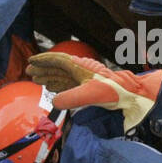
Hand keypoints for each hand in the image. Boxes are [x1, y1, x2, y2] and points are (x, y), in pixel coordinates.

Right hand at [27, 52, 161, 129]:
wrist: (132, 95)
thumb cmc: (114, 92)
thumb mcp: (90, 94)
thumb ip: (71, 98)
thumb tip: (54, 102)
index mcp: (80, 68)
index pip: (58, 60)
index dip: (43, 60)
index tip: (31, 60)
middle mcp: (82, 71)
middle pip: (58, 67)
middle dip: (44, 69)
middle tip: (29, 72)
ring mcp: (86, 79)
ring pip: (64, 76)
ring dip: (50, 77)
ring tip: (37, 80)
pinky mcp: (90, 88)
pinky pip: (70, 85)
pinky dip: (59, 86)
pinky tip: (53, 90)